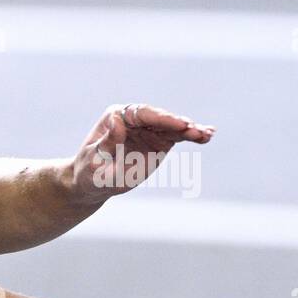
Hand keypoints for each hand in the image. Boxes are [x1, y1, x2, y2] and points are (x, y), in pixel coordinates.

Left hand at [72, 104, 214, 203]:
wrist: (93, 183)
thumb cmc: (90, 172)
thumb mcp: (95, 160)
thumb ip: (108, 142)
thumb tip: (118, 120)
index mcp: (117, 116)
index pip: (141, 113)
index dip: (162, 118)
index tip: (179, 124)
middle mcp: (135, 118)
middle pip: (161, 118)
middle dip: (179, 124)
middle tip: (196, 131)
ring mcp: (149, 129)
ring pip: (172, 126)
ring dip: (191, 129)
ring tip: (207, 134)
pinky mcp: (159, 140)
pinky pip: (177, 136)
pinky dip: (192, 136)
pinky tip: (207, 135)